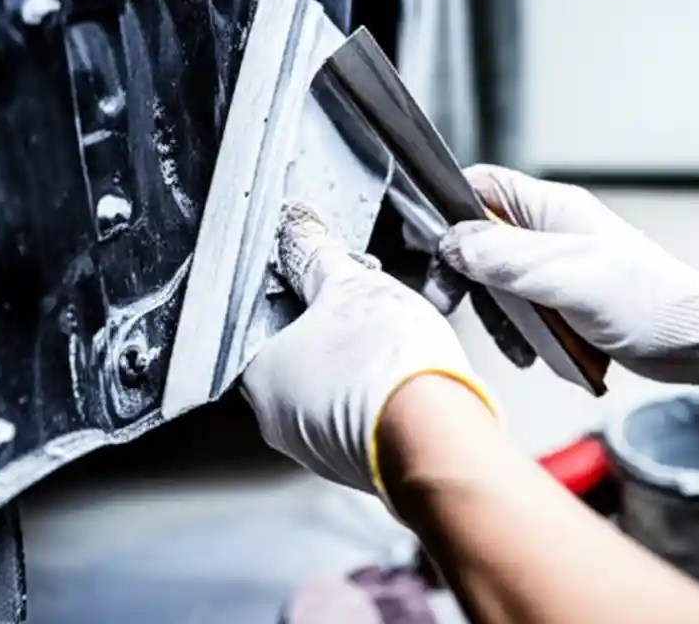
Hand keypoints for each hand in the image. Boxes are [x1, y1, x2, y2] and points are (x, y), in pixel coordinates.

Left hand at [243, 202, 498, 496]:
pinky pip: (360, 420)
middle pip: (294, 362)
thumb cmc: (387, 366)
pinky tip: (400, 380)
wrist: (439, 433)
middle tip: (359, 311)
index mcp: (259, 375)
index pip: (259, 325)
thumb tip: (301, 233)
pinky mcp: (359, 465)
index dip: (294, 297)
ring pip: (328, 394)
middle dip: (327, 335)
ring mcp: (318, 449)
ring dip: (352, 369)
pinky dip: (376, 399)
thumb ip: (319, 258)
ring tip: (387, 345)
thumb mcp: (350, 286)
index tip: (321, 284)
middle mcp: (277, 420)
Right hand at [439, 165, 698, 391]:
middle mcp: (548, 229)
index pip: (481, 186)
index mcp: (550, 208)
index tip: (428, 246)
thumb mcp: (564, 276)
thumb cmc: (644, 302)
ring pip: (498, 278)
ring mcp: (556, 264)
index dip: (448, 207)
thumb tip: (450, 242)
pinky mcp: (564, 297)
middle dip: (467, 273)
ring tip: (516, 341)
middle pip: (480, 237)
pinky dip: (521, 331)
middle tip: (456, 303)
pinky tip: (532, 352)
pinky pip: (522, 308)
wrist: (695, 342)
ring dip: (498, 312)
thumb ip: (503, 257)